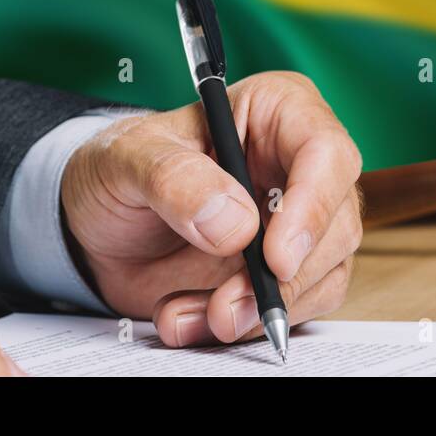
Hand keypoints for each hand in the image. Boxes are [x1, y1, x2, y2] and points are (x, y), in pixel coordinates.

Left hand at [61, 71, 362, 346]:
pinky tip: (192, 317)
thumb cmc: (120, 167)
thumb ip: (174, 179)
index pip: (326, 151)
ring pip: (323, 273)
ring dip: (260, 308)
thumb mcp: (127, 158)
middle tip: (226, 306)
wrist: (99, 224)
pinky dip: (246, 325)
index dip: (312, 207)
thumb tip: (235, 223)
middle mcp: (298, 164)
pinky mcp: (286, 268)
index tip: (274, 258)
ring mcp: (298, 220)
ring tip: (191, 313)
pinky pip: (294, 307)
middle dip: (283, 277)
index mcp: (276, 110)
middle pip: (336, 223)